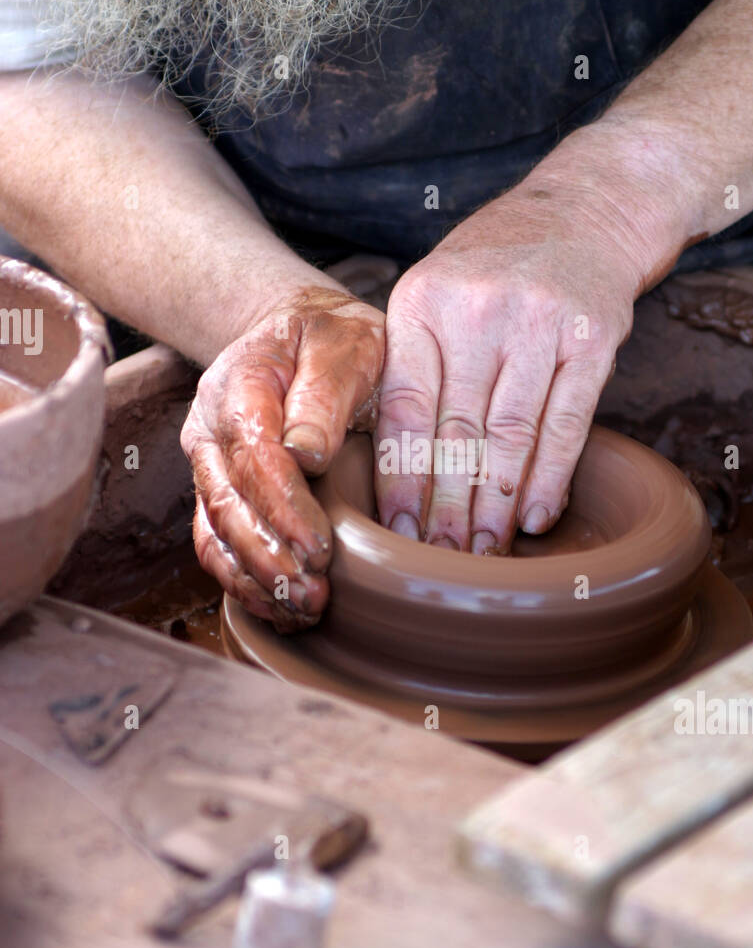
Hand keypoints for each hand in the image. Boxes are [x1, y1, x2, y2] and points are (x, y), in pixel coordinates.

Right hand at [181, 287, 383, 629]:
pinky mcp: (219, 495)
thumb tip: (308, 455)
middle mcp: (211, 431)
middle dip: (269, 557)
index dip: (283, 507)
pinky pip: (218, 547)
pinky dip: (245, 584)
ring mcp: (210, 467)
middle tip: (314, 593)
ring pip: (216, 533)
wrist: (304, 336)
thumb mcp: (346, 345)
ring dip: (257, 580)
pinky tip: (283, 611)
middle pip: (227, 504)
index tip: (319, 545)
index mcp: (239, 386)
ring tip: (305, 610)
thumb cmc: (334, 342)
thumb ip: (325, 394)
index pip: (253, 455)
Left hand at [374, 155, 677, 553]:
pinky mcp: (592, 338)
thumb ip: (415, 365)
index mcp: (423, 303)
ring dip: (496, 505)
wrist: (585, 208)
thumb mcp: (436, 294)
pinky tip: (534, 518)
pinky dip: (550, 478)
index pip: (406, 409)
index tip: (398, 531)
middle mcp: (477, 311)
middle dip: (446, 507)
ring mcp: (538, 324)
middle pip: (457, 432)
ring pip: (510, 436)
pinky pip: (566, 423)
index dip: (402, 478)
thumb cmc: (496, 266)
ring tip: (483, 552)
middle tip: (439, 559)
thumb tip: (396, 470)